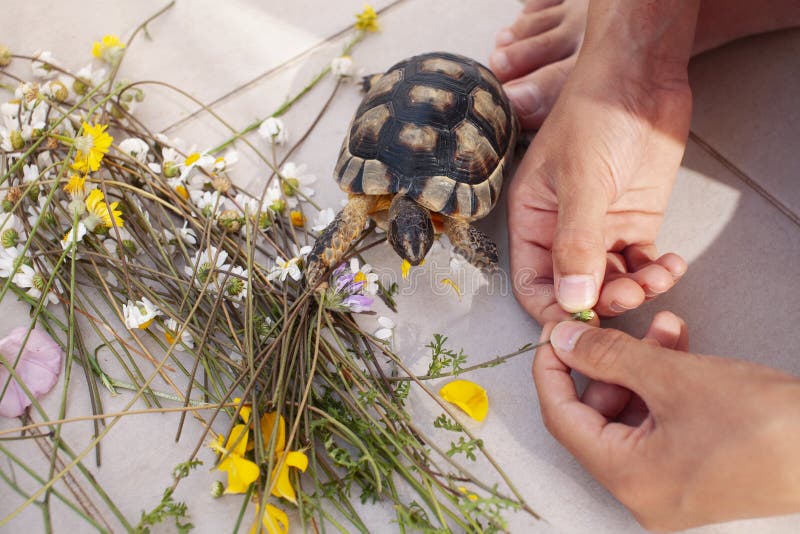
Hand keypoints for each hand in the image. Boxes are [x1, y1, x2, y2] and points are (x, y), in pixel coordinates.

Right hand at [506, 2, 695, 322]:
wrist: (641, 78)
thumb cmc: (595, 114)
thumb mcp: (581, 179)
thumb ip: (576, 241)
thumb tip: (572, 297)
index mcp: (533, 220)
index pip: (533, 282)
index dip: (554, 309)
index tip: (582, 325)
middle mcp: (562, 231)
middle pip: (575, 289)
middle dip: (603, 301)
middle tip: (629, 295)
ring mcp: (600, 229)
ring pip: (611, 283)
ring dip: (635, 290)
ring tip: (655, 276)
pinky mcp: (634, 224)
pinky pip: (641, 266)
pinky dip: (657, 274)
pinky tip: (671, 263)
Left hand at [533, 312, 799, 530]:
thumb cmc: (768, 426)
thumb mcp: (675, 377)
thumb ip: (609, 356)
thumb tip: (563, 341)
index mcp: (629, 479)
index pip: (563, 419)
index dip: (552, 371)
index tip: (553, 335)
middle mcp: (645, 492)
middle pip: (598, 417)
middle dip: (607, 364)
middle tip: (611, 327)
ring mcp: (671, 486)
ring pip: (633, 413)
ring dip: (641, 367)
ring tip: (664, 327)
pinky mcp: (697, 472)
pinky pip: (661, 422)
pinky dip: (665, 385)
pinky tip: (680, 346)